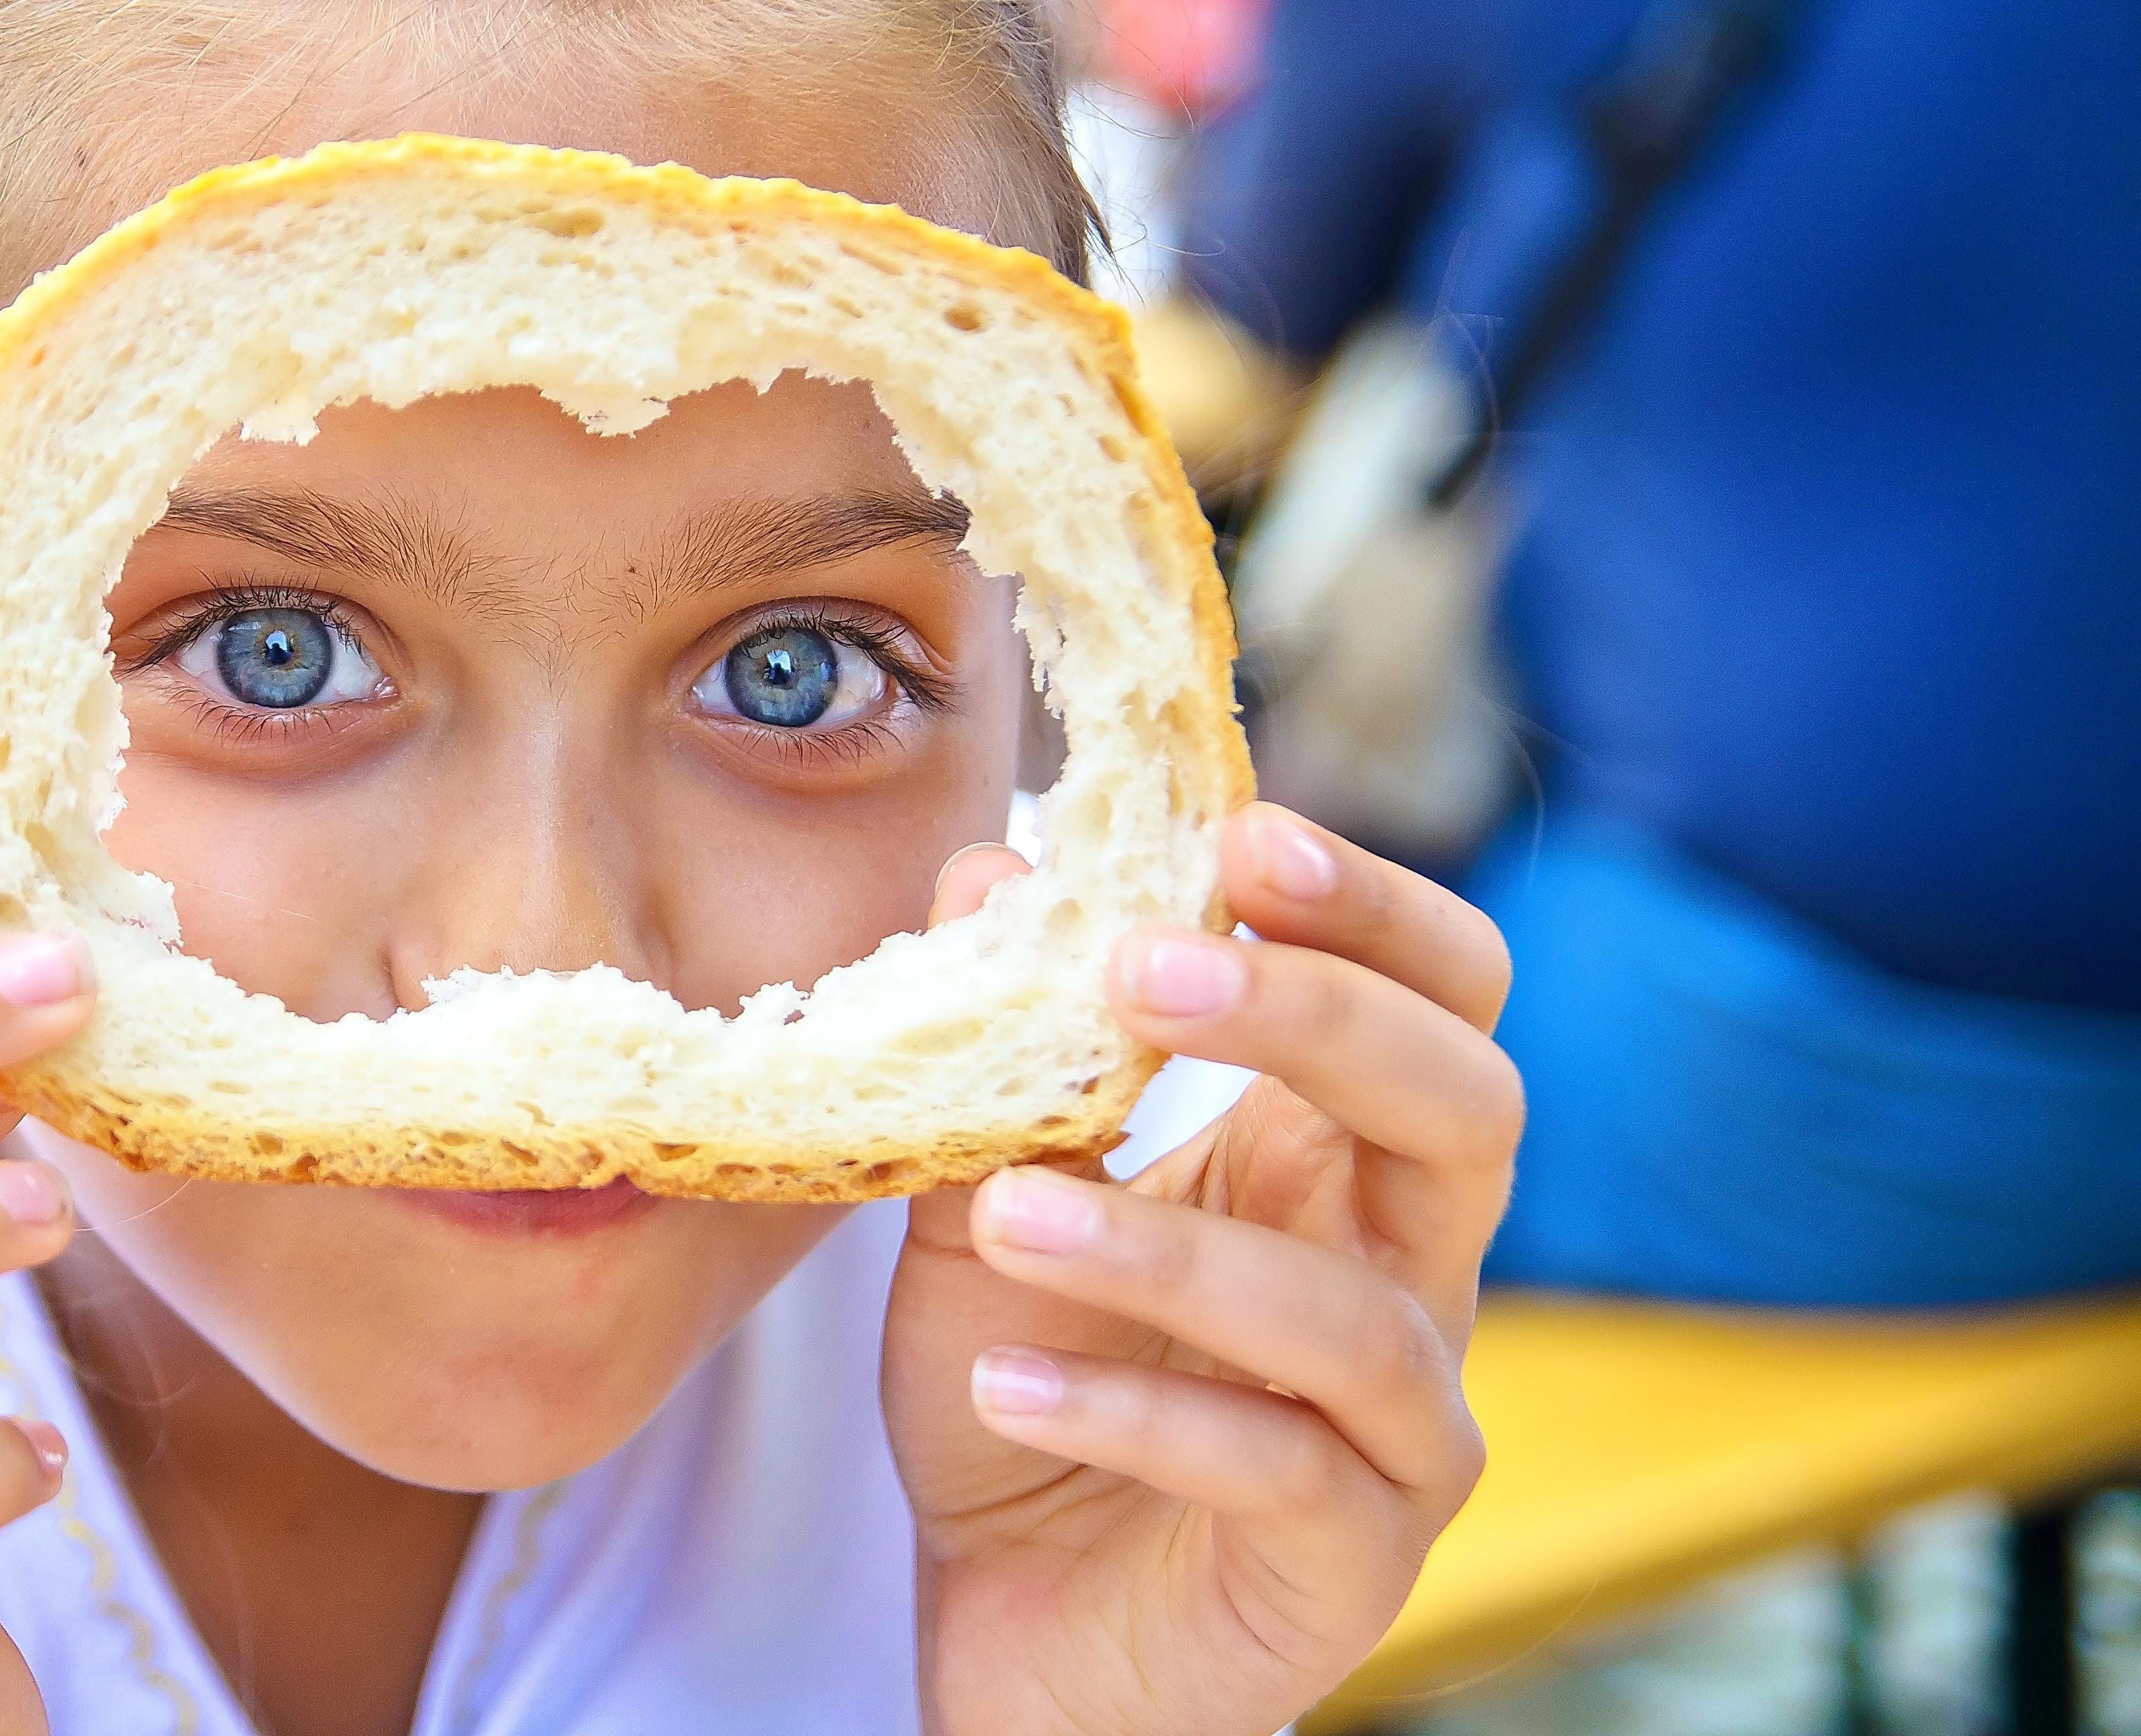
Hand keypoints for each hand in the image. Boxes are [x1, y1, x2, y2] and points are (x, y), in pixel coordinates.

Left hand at [881, 802, 1517, 1735]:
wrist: (1007, 1622)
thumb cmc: (1026, 1387)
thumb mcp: (985, 1209)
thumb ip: (999, 1062)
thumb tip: (987, 867)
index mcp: (1338, 1157)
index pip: (1437, 994)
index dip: (1368, 910)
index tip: (1241, 831)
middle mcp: (1407, 1273)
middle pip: (1468, 1108)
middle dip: (1322, 1019)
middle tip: (1146, 968)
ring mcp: (1402, 1426)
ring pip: (1357, 1313)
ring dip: (1172, 1249)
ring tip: (1007, 1212)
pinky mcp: (1354, 1558)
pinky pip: (1275, 1468)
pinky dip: (1134, 1413)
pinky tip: (999, 1383)